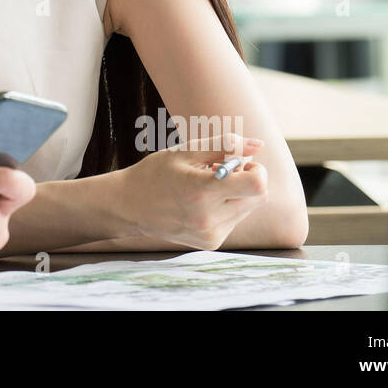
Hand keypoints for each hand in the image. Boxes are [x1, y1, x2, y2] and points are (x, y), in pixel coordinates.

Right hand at [120, 133, 268, 249]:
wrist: (129, 206)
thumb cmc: (157, 172)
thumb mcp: (186, 151)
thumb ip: (224, 145)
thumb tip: (258, 144)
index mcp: (202, 191)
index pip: (257, 185)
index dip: (256, 169)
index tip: (239, 162)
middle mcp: (209, 218)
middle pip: (258, 197)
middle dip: (247, 179)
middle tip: (220, 170)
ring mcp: (211, 234)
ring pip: (248, 208)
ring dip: (236, 193)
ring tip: (207, 186)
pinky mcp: (211, 243)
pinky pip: (235, 220)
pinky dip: (226, 207)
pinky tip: (202, 202)